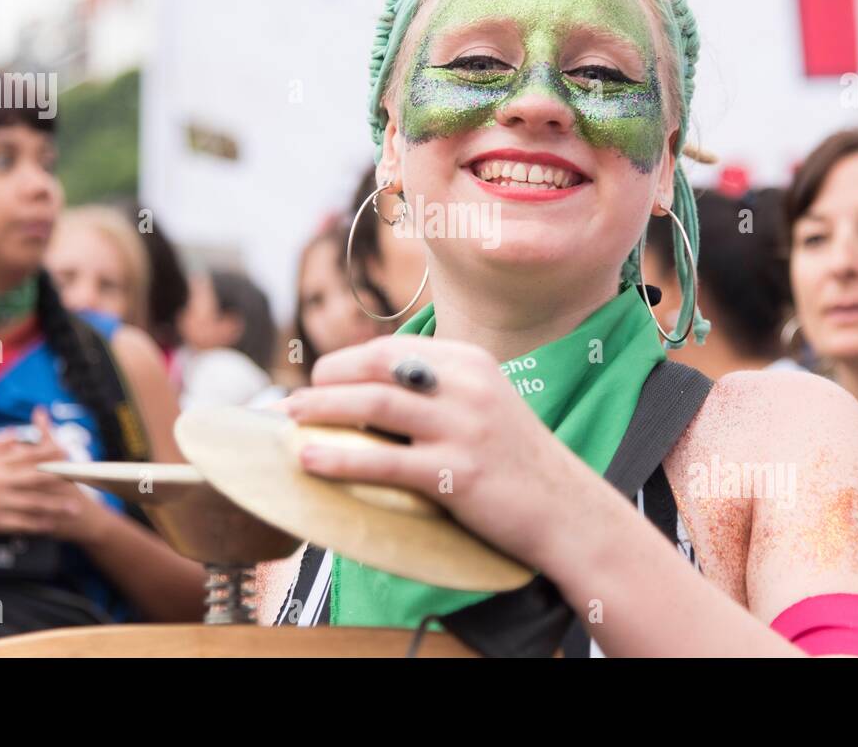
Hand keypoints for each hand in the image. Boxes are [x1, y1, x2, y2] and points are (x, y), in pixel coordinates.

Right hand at [0, 407, 96, 541]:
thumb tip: (13, 434)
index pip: (27, 455)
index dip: (49, 453)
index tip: (67, 450)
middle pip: (36, 478)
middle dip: (60, 477)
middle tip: (81, 477)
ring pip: (32, 503)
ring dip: (55, 505)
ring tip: (74, 507)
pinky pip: (18, 523)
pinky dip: (36, 524)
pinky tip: (50, 525)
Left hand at [278, 335, 610, 569]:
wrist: (566, 510)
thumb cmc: (516, 462)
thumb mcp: (485, 405)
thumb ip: (437, 392)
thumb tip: (366, 395)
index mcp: (471, 362)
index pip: (394, 347)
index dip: (348, 360)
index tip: (320, 377)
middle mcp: (466, 385)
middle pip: (378, 365)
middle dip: (328, 377)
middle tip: (296, 398)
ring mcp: (463, 427)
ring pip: (375, 403)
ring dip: (323, 408)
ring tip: (291, 418)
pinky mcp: (457, 472)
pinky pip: (384, 461)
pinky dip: (339, 458)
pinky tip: (311, 460)